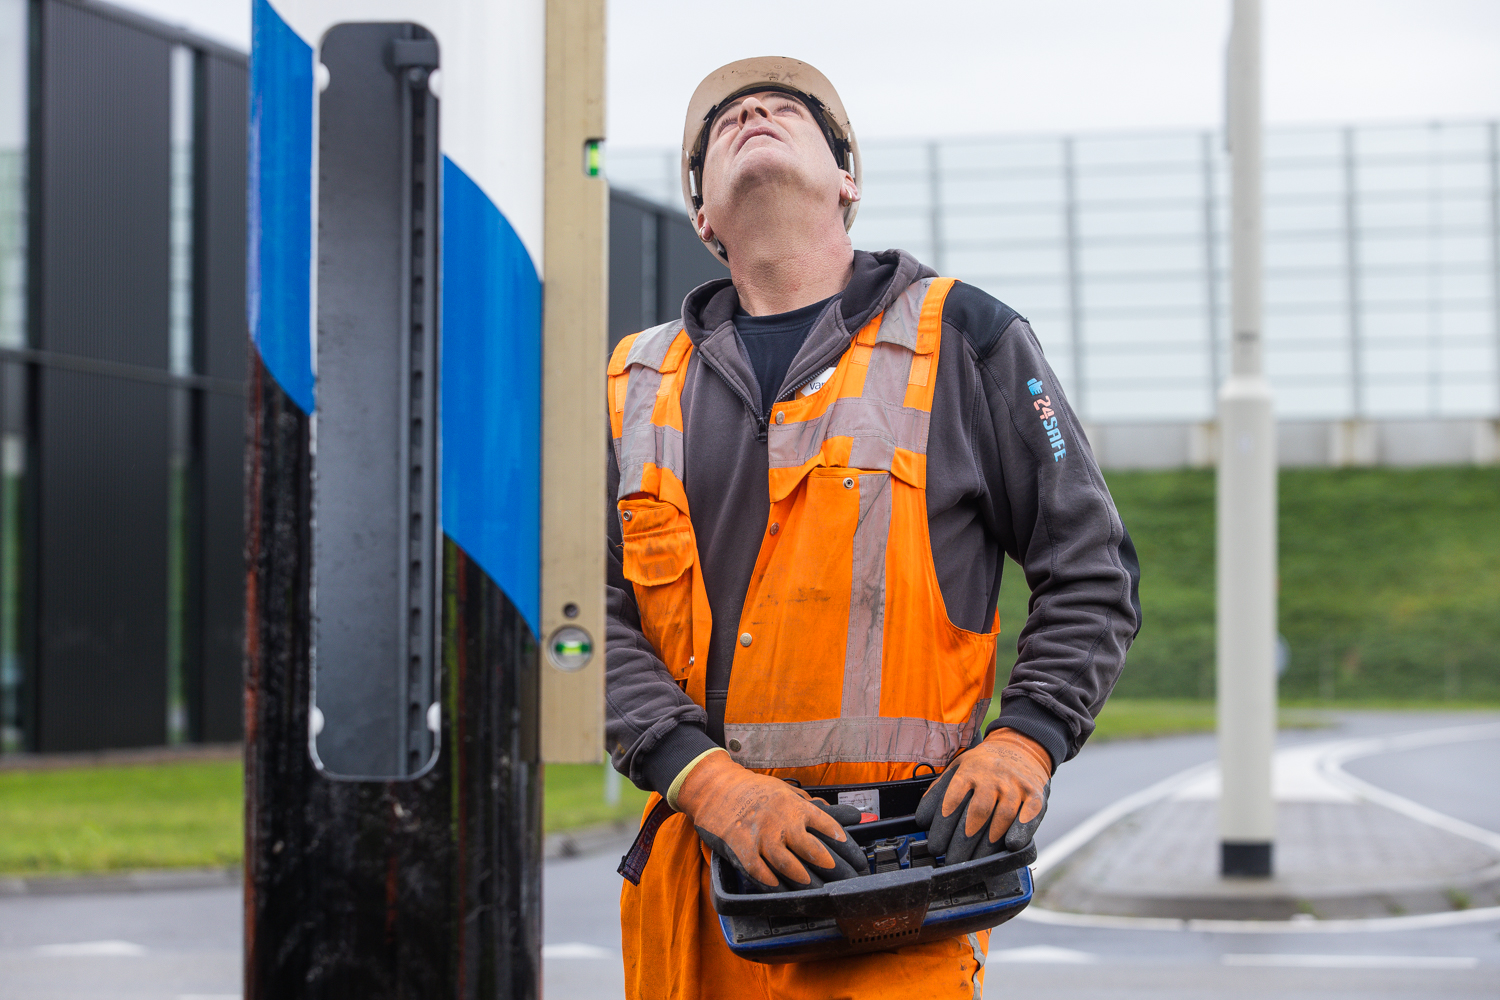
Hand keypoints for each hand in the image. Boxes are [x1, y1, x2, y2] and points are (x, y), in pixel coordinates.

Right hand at [676, 752, 868, 891]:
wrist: (716, 787)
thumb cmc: (754, 790)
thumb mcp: (785, 791)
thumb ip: (811, 806)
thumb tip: (844, 815)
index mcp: (794, 805)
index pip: (825, 824)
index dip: (843, 843)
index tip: (855, 857)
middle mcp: (780, 820)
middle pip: (810, 848)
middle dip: (830, 866)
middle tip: (842, 879)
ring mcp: (760, 834)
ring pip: (786, 863)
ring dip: (803, 879)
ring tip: (816, 889)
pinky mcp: (741, 847)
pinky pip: (758, 870)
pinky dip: (770, 881)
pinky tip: (778, 888)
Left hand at [915, 728, 1051, 863]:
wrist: (1021, 746)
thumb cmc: (984, 765)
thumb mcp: (958, 768)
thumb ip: (939, 792)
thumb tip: (922, 820)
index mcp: (969, 771)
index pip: (952, 801)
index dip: (942, 827)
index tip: (935, 846)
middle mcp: (993, 777)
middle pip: (976, 813)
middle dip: (962, 842)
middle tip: (953, 861)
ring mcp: (1015, 785)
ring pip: (1002, 817)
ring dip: (988, 844)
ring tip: (975, 863)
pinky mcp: (1035, 795)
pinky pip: (1030, 814)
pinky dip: (1022, 830)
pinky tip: (1012, 845)